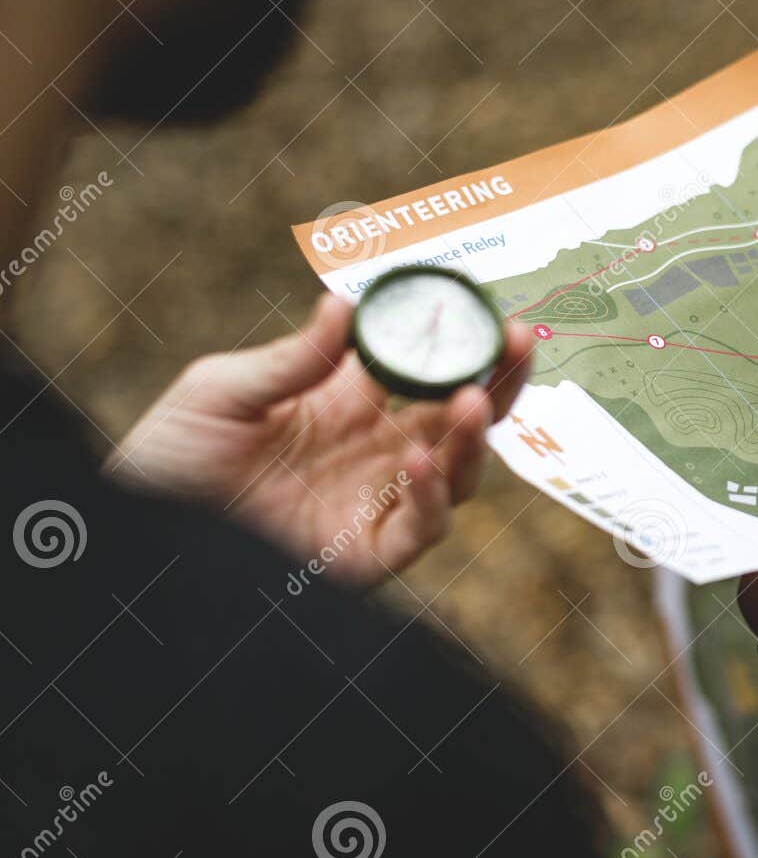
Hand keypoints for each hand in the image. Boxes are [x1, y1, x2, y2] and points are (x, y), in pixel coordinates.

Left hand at [110, 294, 533, 587]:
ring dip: (475, 437)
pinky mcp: (366, 556)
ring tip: (472, 399)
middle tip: (519, 338)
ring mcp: (375, 506)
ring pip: (458, 473)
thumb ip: (292, 359)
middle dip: (500, 379)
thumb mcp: (222, 393)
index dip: (459, 339)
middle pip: (461, 417)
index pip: (423, 368)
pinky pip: (420, 529)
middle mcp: (374, 455)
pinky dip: (430, 496)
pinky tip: (418, 458)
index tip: (483, 303)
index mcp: (347, 407)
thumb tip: (345, 301)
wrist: (138, 527)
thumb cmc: (170, 456)